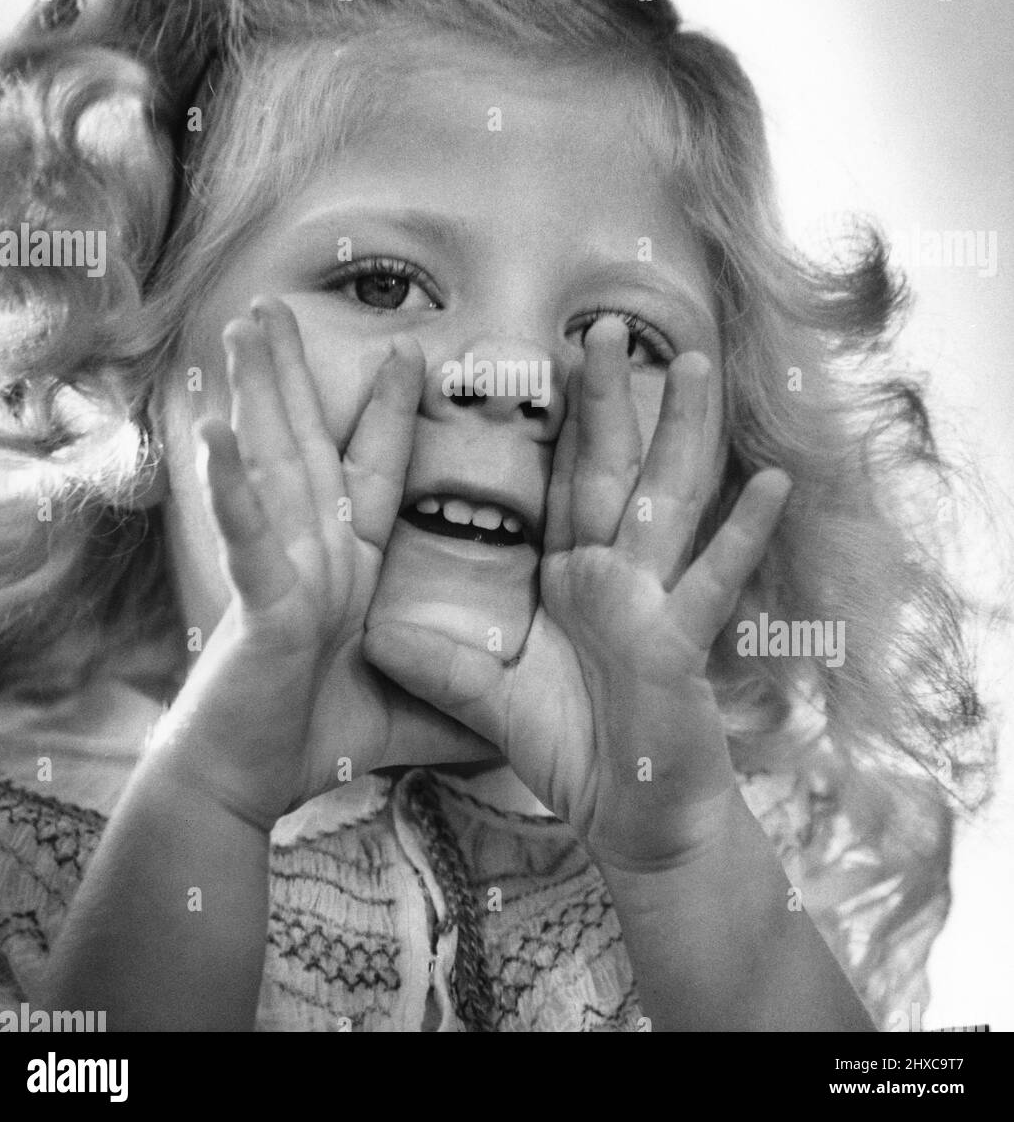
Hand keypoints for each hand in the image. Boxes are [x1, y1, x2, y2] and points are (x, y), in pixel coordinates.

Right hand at [154, 297, 494, 828]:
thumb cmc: (310, 741)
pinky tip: (214, 433)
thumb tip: (513, 716)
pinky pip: (250, 540)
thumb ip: (454, 696)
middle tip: (277, 306)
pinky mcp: (262, 607)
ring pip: (274, 467)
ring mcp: (284, 572)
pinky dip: (233, 489)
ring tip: (246, 330)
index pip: (371, 473)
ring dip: (259, 396)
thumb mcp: (404, 711)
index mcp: (347, 567)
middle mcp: (313, 553)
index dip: (387, 413)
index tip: (408, 355)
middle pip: (307, 444)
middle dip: (293, 373)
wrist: (243, 788)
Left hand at [363, 319, 790, 870]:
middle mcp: (615, 575)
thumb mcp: (493, 705)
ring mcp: (654, 601)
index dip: (557, 423)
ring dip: (682, 434)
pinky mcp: (681, 643)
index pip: (561, 483)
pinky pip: (713, 580)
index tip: (552, 356)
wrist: (635, 822)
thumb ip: (443, 668)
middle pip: (612, 469)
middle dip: (613, 399)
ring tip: (695, 367)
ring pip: (667, 501)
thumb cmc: (576, 754)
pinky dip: (742, 535)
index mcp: (572, 577)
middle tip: (610, 325)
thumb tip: (376, 634)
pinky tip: (772, 483)